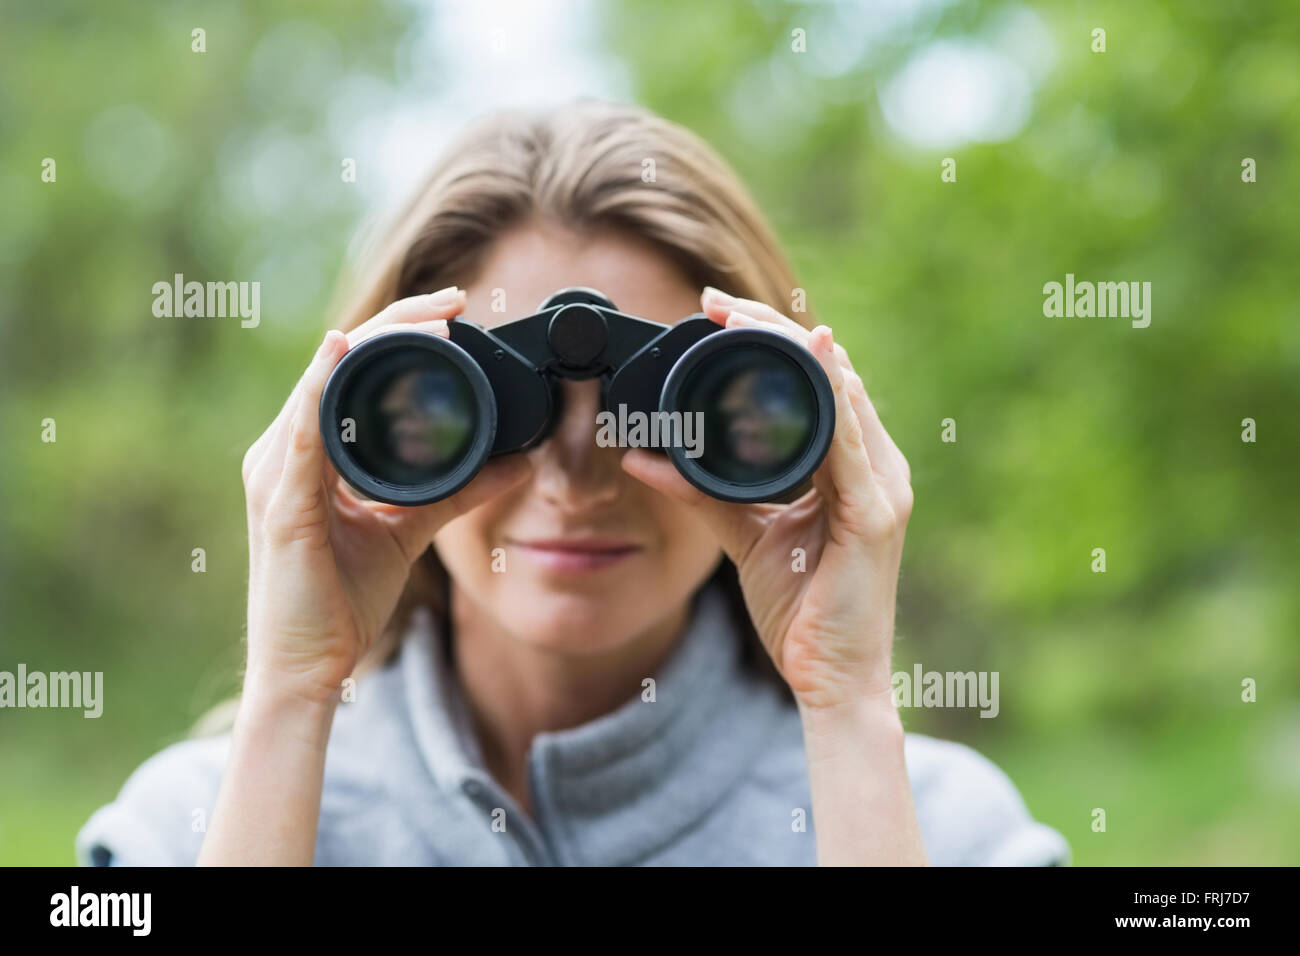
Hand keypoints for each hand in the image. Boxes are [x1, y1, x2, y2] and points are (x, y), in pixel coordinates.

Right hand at [240, 287, 531, 705]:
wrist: (308, 667)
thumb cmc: (343, 599)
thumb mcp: (411, 530)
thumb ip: (460, 492)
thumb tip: (519, 462)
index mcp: (310, 450)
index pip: (353, 369)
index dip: (401, 331)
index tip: (457, 311)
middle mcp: (284, 450)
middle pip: (340, 363)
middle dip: (398, 325)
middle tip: (455, 303)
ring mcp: (276, 474)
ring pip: (324, 384)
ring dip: (376, 345)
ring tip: (429, 320)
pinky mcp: (281, 504)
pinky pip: (300, 434)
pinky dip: (321, 389)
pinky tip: (343, 353)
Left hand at [622, 287, 912, 715]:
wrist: (832, 678)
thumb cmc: (799, 608)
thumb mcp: (744, 535)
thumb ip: (700, 491)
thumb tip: (644, 456)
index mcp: (850, 467)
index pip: (813, 384)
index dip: (768, 340)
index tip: (713, 312)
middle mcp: (875, 466)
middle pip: (826, 374)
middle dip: (771, 329)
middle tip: (714, 300)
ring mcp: (883, 486)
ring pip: (840, 394)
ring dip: (791, 347)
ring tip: (742, 315)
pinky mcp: (876, 513)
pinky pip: (852, 442)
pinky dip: (833, 395)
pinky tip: (812, 356)